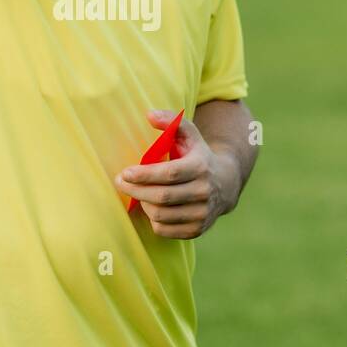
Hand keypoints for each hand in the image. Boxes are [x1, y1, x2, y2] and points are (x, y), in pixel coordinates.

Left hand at [114, 109, 239, 237]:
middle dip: (136, 191)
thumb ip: (170, 121)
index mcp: (200, 167)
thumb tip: (149, 115)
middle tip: (120, 182)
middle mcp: (204, 192)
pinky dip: (153, 220)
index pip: (169, 174)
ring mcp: (202, 213)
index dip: (144, 175)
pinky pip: (165, 230)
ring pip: (161, 215)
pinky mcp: (198, 229)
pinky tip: (151, 207)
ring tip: (138, 193)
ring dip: (144, 204)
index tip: (125, 173)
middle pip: (162, 197)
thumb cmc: (198, 155)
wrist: (225, 183)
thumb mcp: (189, 134)